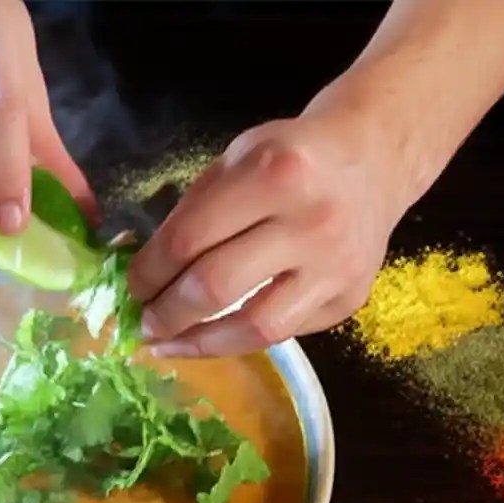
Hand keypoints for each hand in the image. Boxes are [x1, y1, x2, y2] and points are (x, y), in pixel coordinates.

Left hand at [127, 112, 415, 356]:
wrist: (372, 160)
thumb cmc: (290, 157)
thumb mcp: (235, 160)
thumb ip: (192, 212)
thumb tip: (142, 271)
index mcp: (273, 174)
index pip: (189, 239)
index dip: (149, 273)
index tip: (131, 289)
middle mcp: (311, 222)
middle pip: (216, 288)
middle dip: (167, 313)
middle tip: (145, 324)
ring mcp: (335, 267)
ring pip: (255, 328)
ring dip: (201, 343)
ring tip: (171, 344)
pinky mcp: (349, 298)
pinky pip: (285, 333)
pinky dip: (242, 338)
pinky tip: (216, 336)